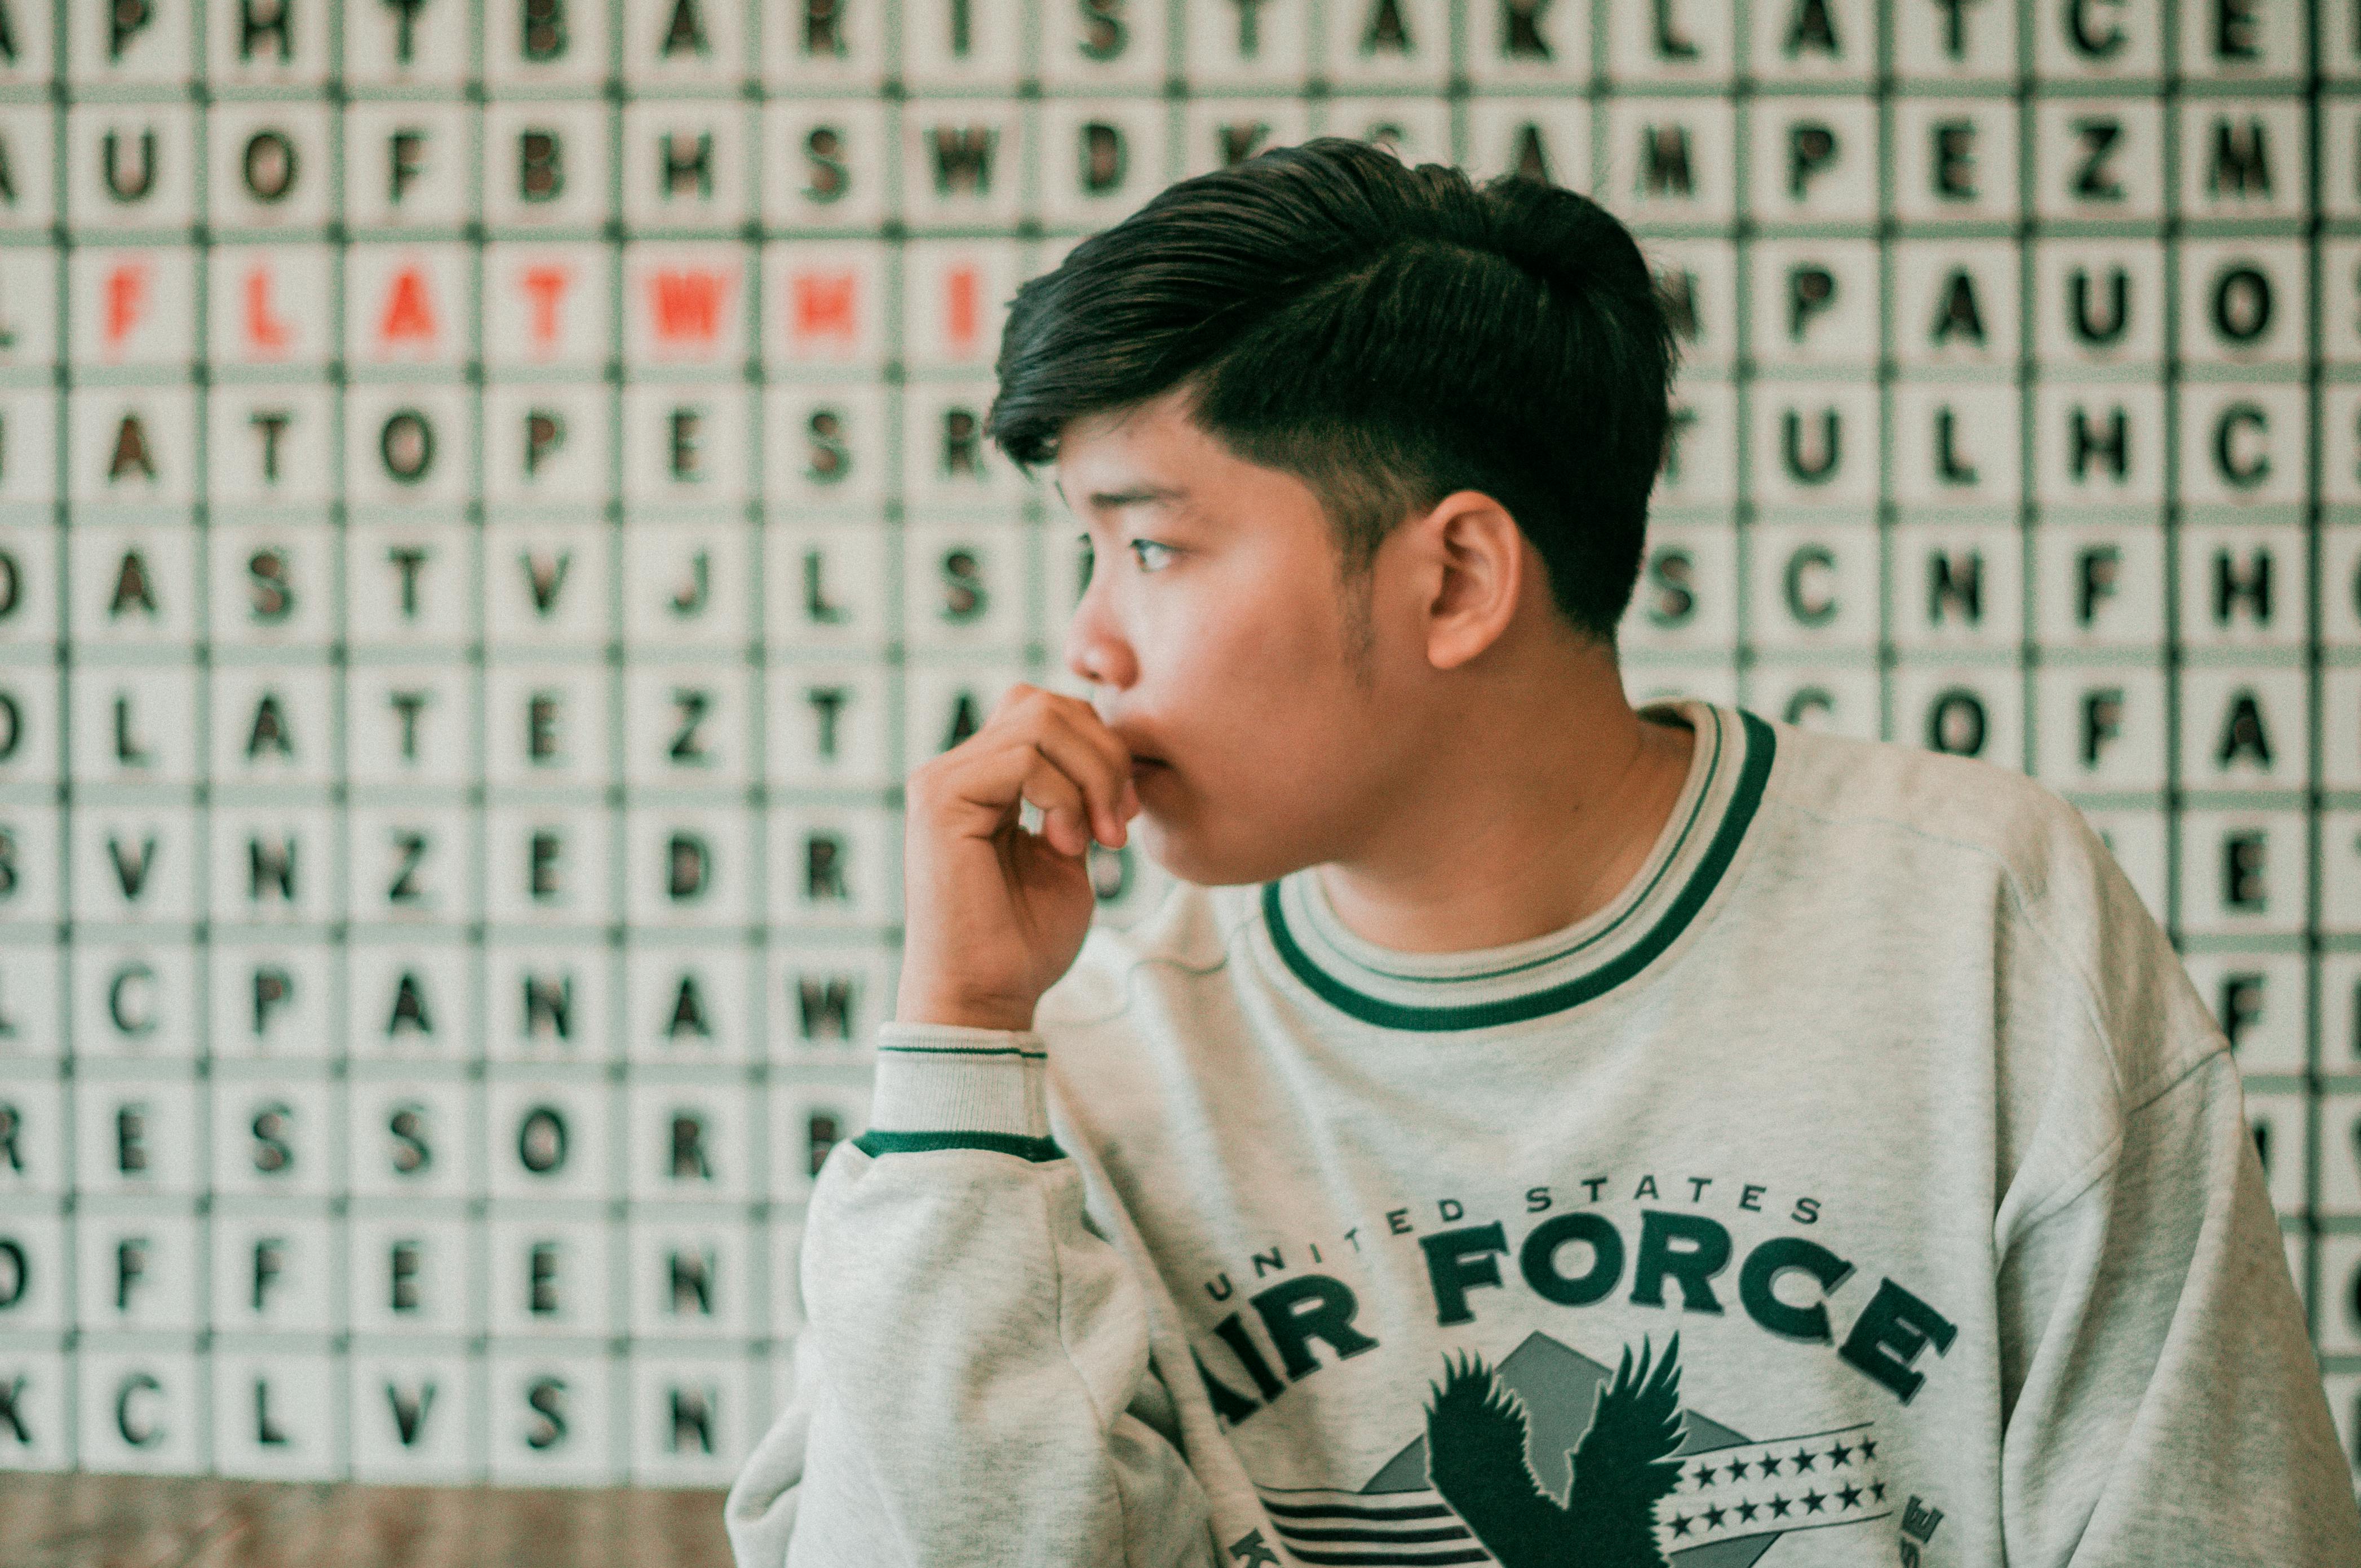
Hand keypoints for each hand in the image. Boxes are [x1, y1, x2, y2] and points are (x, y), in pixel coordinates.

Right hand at [894, 683, 1142, 1029]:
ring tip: (1097, 839)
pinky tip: (1068, 847)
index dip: (1101, 748)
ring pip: (1039, 720)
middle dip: (1104, 755)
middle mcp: (956, 770)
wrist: (987, 998)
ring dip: (1091, 776)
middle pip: (1046, 703)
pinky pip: (1023, 759)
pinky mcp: (938, 800)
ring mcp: (941, 780)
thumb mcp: (1068, 852)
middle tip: (1120, 823)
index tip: (1126, 814)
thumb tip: (1108, 750)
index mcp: (984, 779)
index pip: (1049, 713)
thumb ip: (1078, 796)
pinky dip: (1065, 798)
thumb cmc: (1026, 940)